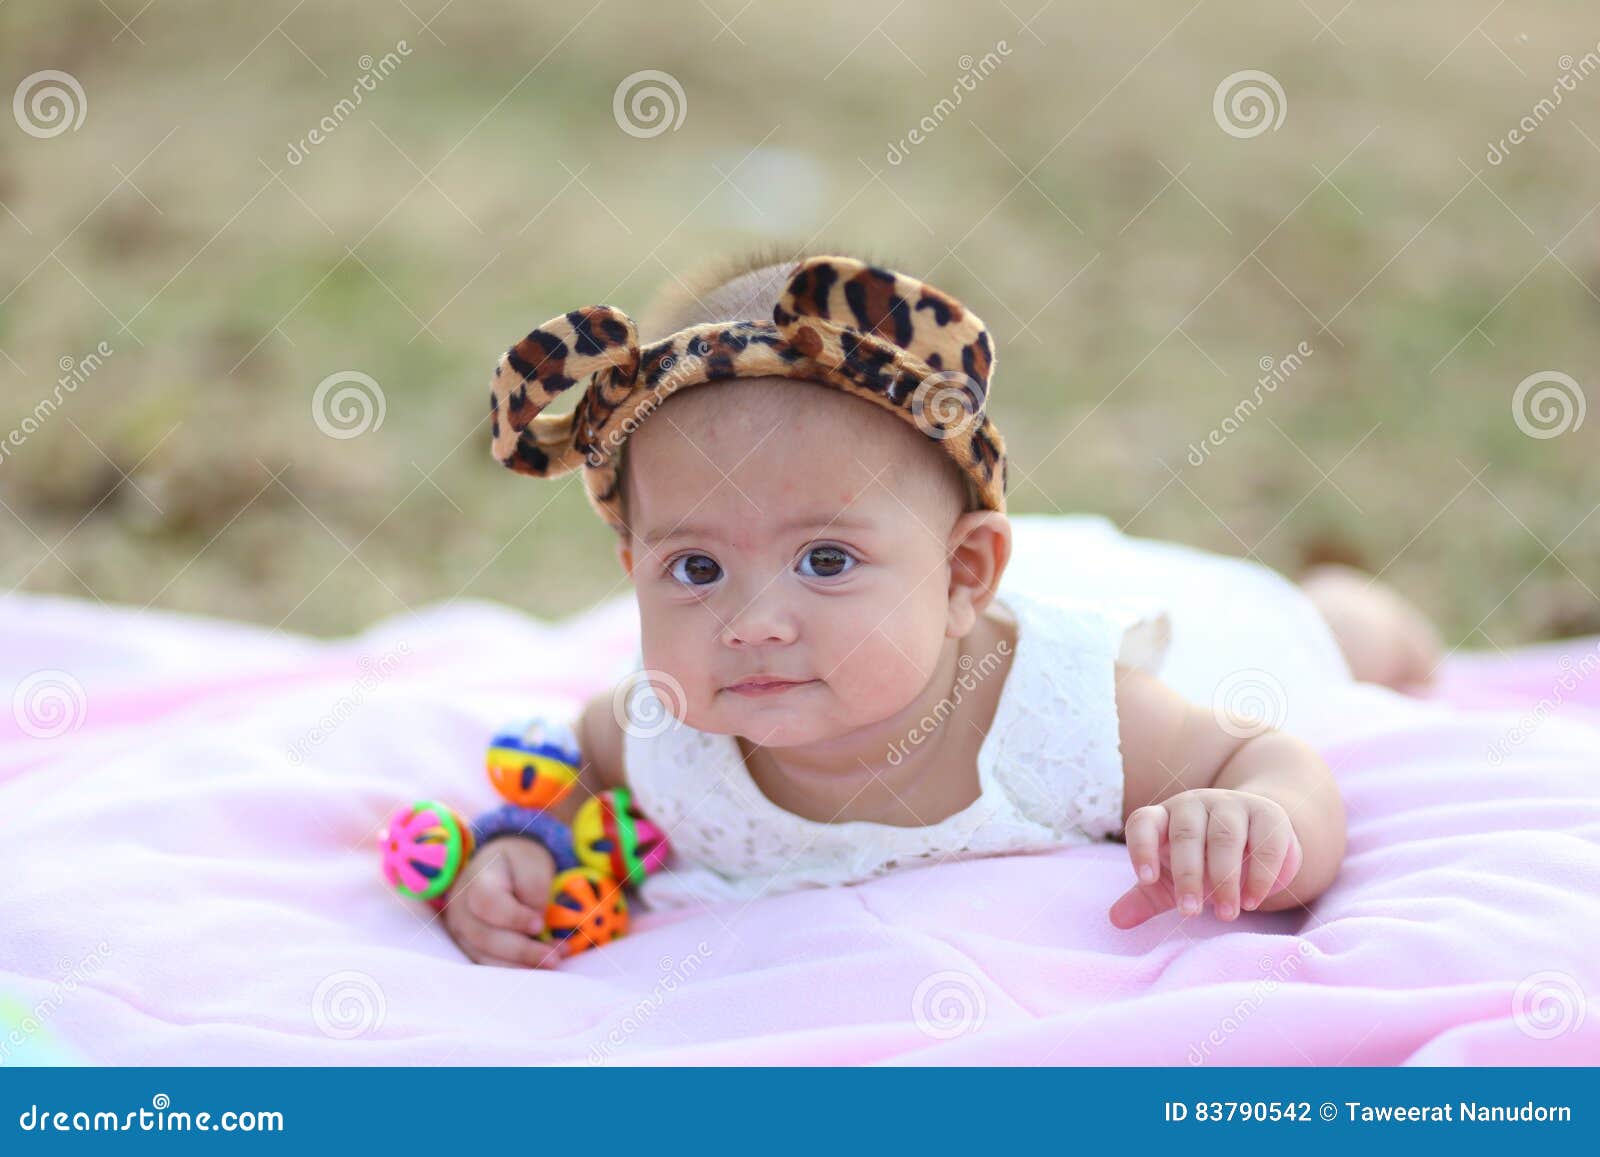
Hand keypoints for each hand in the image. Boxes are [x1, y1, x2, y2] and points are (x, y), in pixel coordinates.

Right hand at [441, 837, 562, 967]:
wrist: (501, 868)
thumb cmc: (519, 865)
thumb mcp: (532, 864)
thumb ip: (534, 888)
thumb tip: (536, 924)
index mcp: (476, 881)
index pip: (487, 902)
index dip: (513, 917)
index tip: (539, 924)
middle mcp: (461, 908)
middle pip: (484, 936)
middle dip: (521, 950)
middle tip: (554, 957)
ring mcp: (462, 931)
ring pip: (484, 956)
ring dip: (519, 965)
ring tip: (552, 962)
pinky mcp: (470, 948)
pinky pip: (488, 965)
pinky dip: (514, 970)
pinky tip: (537, 967)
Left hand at [1109, 788, 1302, 928]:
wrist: (1254, 834)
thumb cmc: (1203, 859)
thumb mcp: (1172, 879)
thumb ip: (1146, 895)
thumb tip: (1115, 920)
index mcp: (1163, 817)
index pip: (1143, 823)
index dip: (1141, 849)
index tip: (1145, 880)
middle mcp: (1193, 804)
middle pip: (1186, 835)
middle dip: (1188, 876)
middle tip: (1191, 913)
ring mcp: (1231, 805)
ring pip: (1224, 837)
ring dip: (1225, 879)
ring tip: (1227, 914)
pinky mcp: (1267, 814)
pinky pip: (1264, 842)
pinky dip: (1259, 875)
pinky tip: (1252, 901)